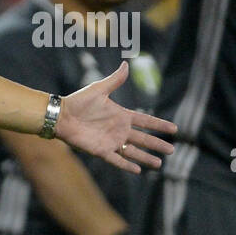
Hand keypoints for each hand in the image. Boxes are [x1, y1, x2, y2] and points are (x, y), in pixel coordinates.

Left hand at [55, 63, 176, 173]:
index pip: (146, 121)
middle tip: (172, 151)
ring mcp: (111, 141)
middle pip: (143, 139)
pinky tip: (138, 170)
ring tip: (159, 164)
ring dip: (146, 158)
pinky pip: (116, 160)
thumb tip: (126, 63)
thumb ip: (115, 80)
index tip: (174, 129)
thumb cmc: (78, 102)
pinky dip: (127, 165)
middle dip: (157, 144)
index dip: (159, 125)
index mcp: (122, 116)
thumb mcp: (99, 89)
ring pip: (133, 151)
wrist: (61, 116)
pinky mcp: (101, 150)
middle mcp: (119, 130)